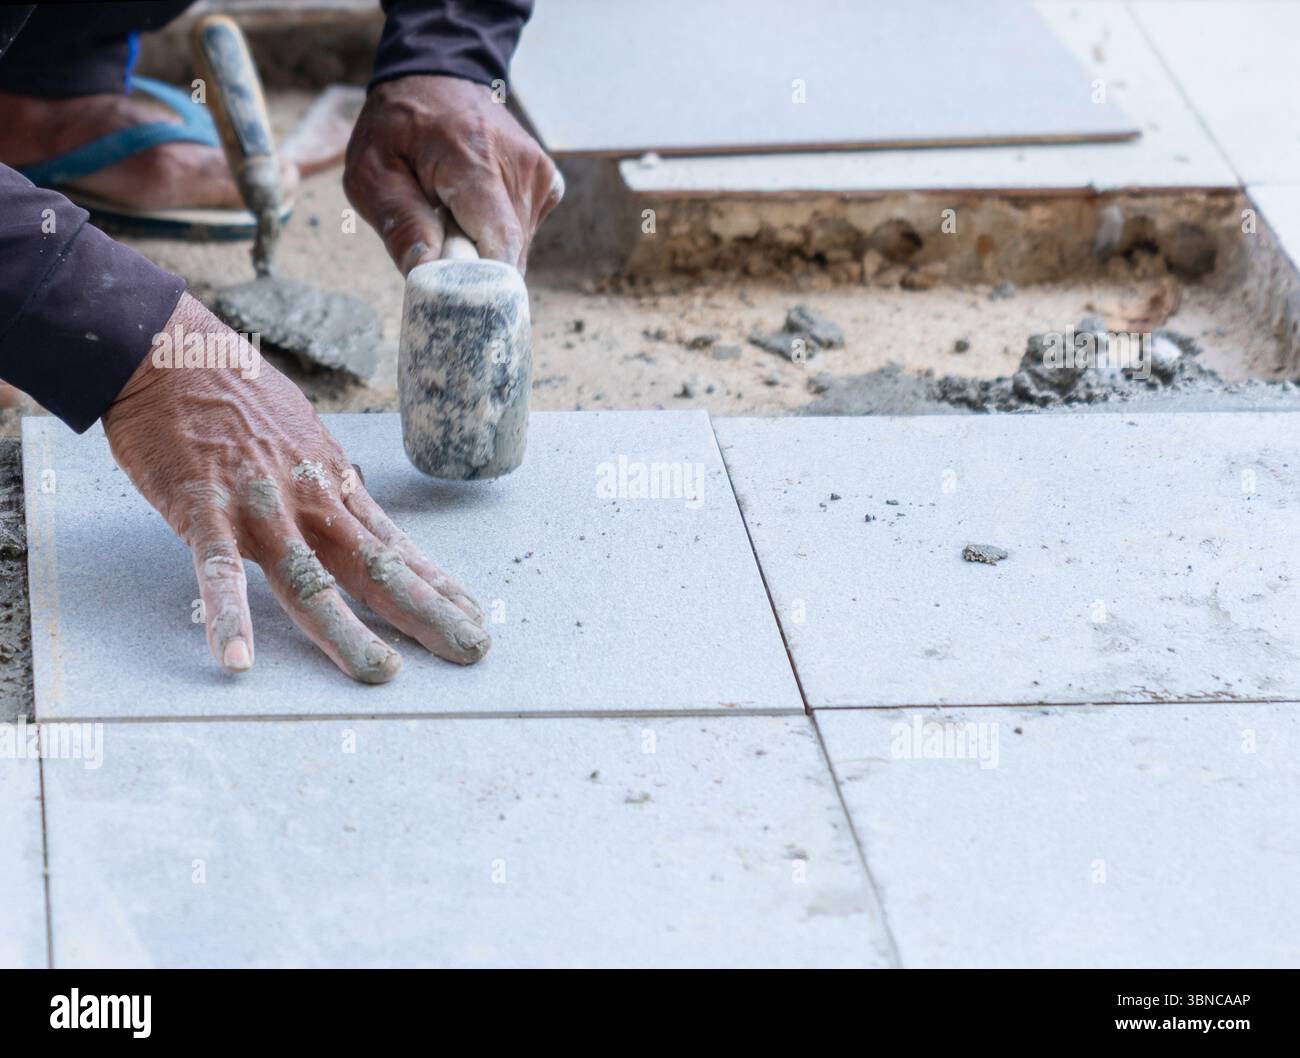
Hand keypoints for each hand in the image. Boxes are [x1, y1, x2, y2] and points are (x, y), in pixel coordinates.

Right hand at [102, 294, 490, 682]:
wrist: (175, 354)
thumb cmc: (239, 398)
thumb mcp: (304, 439)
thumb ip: (327, 481)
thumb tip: (354, 498)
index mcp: (334, 488)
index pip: (396, 547)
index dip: (436, 584)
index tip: (472, 615)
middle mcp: (311, 502)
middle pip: (377, 569)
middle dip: (427, 614)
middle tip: (473, 650)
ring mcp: (261, 509)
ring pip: (311, 581)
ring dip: (346, 632)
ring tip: (382, 673)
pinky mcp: (205, 511)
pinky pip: (216, 572)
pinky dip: (226, 616)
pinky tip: (237, 659)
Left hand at [343, 74, 562, 273]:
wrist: (438, 76)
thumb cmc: (397, 127)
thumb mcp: (371, 173)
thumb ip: (400, 224)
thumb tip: (428, 275)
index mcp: (474, 159)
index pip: (499, 245)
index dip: (480, 284)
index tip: (456, 300)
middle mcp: (519, 167)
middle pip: (507, 255)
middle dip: (473, 266)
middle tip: (437, 241)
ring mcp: (540, 175)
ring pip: (517, 249)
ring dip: (483, 248)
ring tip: (453, 214)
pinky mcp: (548, 183)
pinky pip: (524, 234)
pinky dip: (496, 233)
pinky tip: (474, 207)